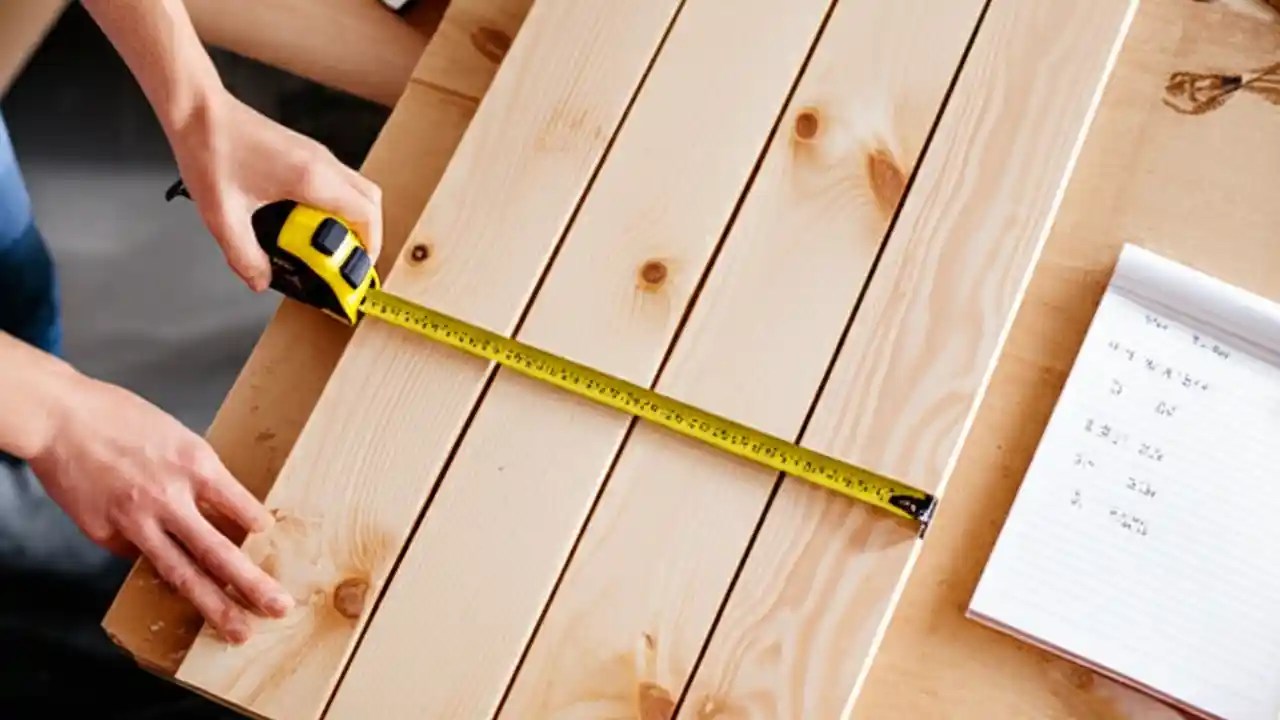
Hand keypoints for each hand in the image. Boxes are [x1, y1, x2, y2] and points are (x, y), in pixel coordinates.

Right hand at [28, 371, 292, 643]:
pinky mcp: (104, 534)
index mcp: (195, 465)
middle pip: (218, 552)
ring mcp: (135, 521)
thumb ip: (200, 476)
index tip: (270, 540)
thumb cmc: (122, 419)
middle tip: (279, 608)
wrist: (61, 417)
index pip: (242, 507)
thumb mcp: (178, 438)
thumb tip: (221, 515)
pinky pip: (138, 556)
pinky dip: (155, 561)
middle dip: (252, 585)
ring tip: (237, 630)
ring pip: (181, 572)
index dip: (259, 527)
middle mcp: (169, 498)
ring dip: (213, 606)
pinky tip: (164, 565)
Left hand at [166, 90, 382, 291]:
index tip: (354, 269)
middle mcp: (321, 163)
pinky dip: (334, 207)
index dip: (369, 246)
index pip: (365, 215)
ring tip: (323, 245)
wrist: (197, 110)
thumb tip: (260, 280)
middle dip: (366, 235)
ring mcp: (315, 155)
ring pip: (356, 190)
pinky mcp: (304, 153)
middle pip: (371, 202)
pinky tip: (304, 222)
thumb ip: (243, 256)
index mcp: (311, 178)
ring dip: (350, 220)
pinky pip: (337, 183)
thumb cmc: (210, 148)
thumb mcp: (222, 215)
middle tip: (346, 260)